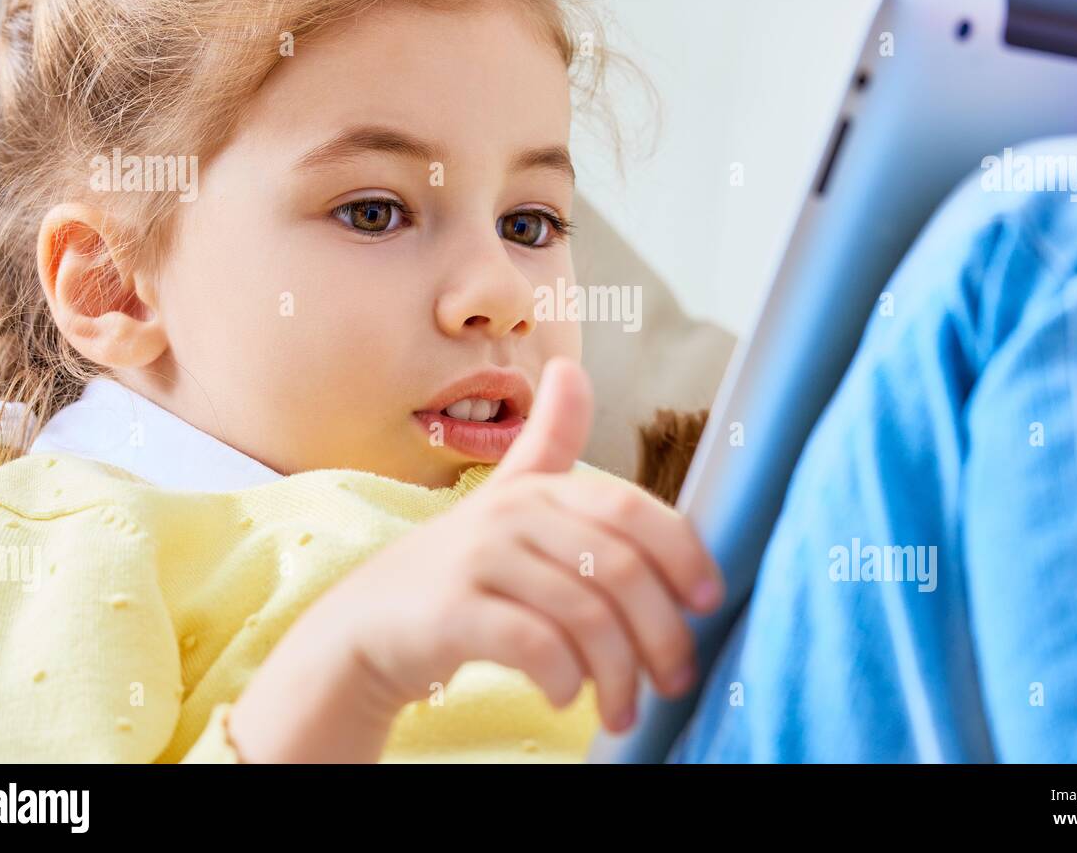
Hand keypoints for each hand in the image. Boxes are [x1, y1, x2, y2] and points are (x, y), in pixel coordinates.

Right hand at [337, 355, 724, 735]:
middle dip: (661, 632)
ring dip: (618, 673)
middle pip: (617, 568)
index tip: (709, 602)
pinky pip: (535, 647)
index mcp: (539, 490)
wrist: (367, 623)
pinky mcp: (451, 612)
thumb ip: (548, 446)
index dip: (682, 553)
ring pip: (584, 616)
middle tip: (675, 680)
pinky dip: (564, 680)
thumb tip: (571, 368)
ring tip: (624, 708)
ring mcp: (478, 561)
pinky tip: (565, 697)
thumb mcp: (506, 502)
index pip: (628, 509)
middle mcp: (512, 515)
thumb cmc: (459, 569)